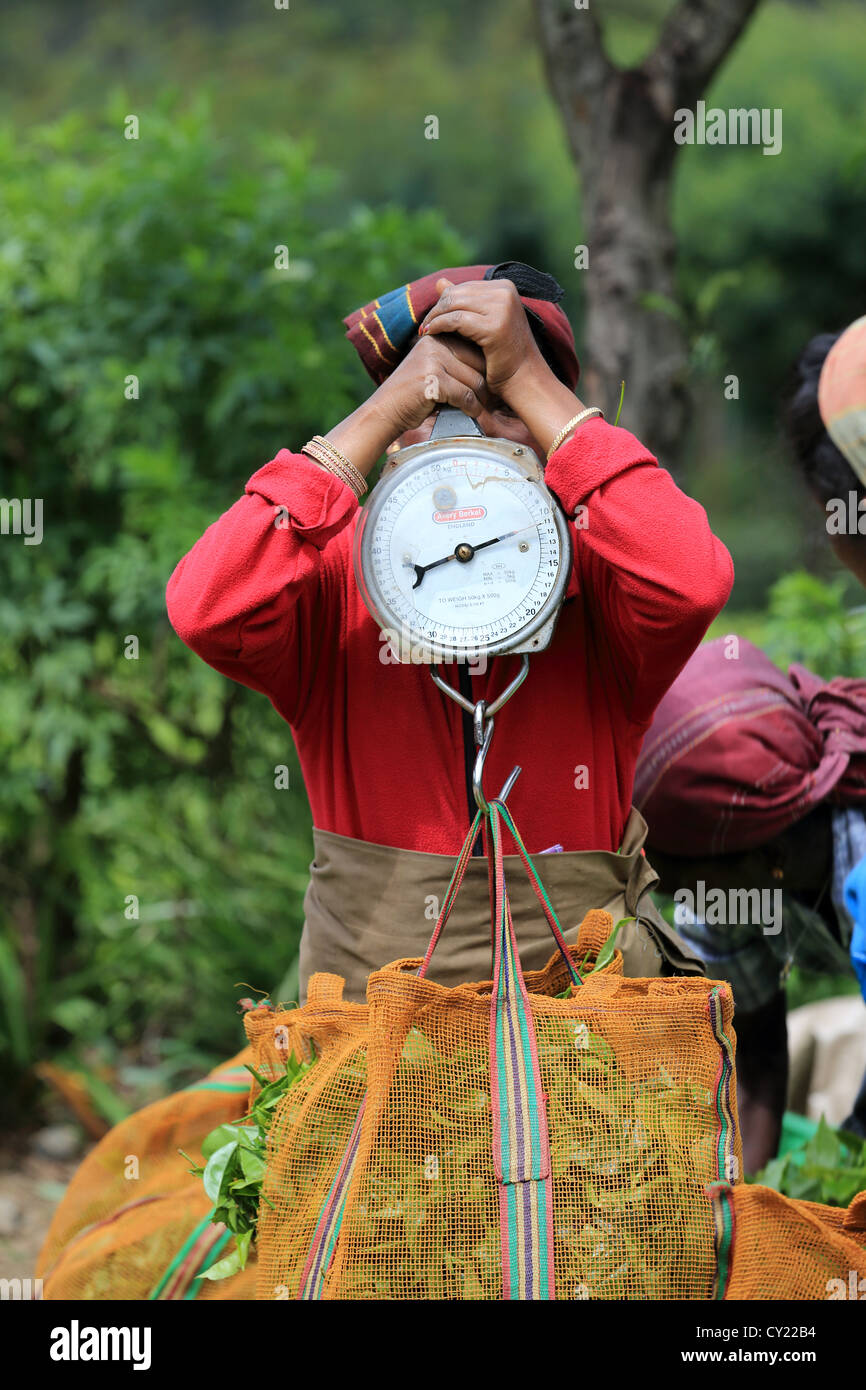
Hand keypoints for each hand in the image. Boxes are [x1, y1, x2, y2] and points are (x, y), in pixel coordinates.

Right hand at [368, 330, 490, 438]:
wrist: (385, 411)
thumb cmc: (413, 396)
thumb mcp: (433, 369)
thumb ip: (455, 363)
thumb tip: (490, 368)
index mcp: (436, 337)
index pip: (474, 348)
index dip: (485, 369)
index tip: (485, 386)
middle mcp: (435, 344)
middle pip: (478, 363)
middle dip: (484, 385)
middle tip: (486, 401)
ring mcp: (433, 360)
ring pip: (475, 380)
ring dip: (480, 399)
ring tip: (477, 408)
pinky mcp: (433, 380)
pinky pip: (465, 395)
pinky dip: (471, 408)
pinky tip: (469, 414)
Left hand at [418, 277, 546, 402]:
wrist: (523, 380)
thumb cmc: (503, 356)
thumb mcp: (483, 322)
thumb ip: (463, 302)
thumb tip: (439, 282)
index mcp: (505, 287)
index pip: (464, 287)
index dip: (444, 302)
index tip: (431, 318)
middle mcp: (505, 292)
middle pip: (457, 293)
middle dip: (437, 309)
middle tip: (424, 325)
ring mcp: (502, 307)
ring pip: (454, 304)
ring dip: (435, 317)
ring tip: (425, 331)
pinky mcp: (494, 325)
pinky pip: (456, 320)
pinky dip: (440, 326)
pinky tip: (430, 334)